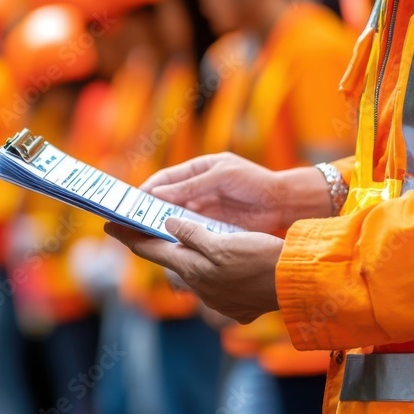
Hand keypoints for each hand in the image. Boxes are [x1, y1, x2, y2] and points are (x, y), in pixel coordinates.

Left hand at [105, 218, 282, 323]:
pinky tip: (231, 270)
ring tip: (197, 248)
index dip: (128, 236)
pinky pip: (220, 291)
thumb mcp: (225, 240)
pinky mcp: (236, 309)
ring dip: (192, 264)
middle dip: (161, 248)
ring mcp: (218, 302)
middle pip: (172, 265)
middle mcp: (199, 289)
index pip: (150, 250)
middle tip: (154, 231)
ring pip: (196, 278)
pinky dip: (219, 278)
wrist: (297, 285)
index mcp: (192, 269)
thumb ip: (193, 233)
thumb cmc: (261, 257)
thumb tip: (168, 223)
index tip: (109, 225)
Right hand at [140, 153, 332, 232]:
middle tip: (131, 221)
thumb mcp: (221, 177)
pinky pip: (189, 230)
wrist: (283, 203)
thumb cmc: (254, 182)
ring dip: (161, 224)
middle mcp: (197, 189)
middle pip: (166, 199)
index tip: (132, 201)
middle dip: (149, 209)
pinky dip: (177, 235)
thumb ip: (190, 186)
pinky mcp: (212, 225)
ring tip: (144, 234)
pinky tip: (168, 243)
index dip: (148, 189)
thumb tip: (158, 194)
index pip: (165, 179)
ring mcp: (204, 208)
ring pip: (175, 217)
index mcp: (198, 170)